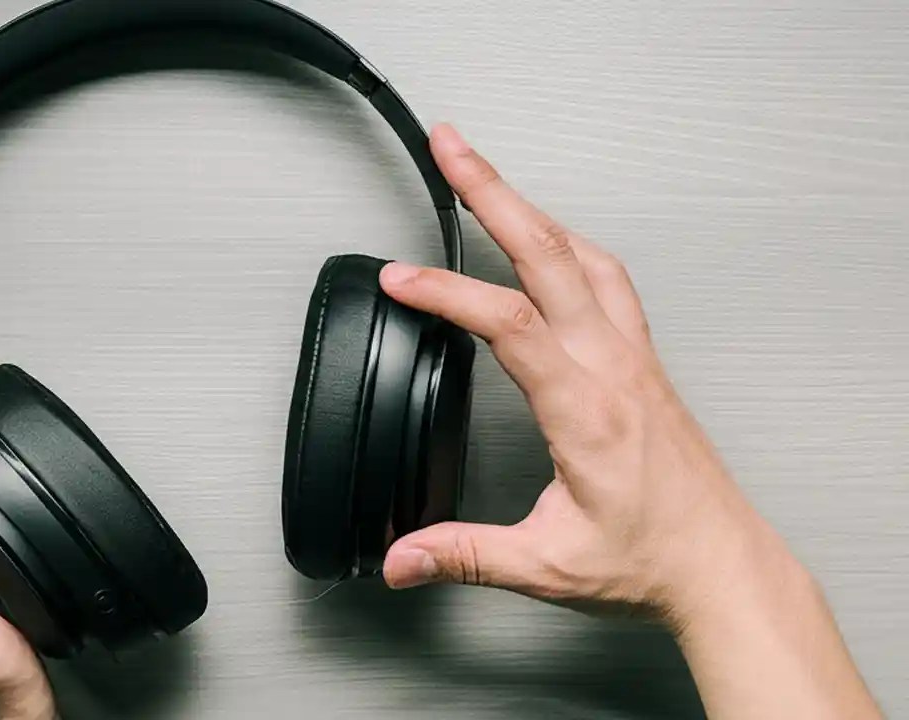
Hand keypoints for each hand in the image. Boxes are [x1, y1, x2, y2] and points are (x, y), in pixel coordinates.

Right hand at [378, 125, 879, 718]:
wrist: (721, 564)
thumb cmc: (648, 560)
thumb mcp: (545, 565)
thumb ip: (463, 554)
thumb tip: (399, 558)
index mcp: (586, 411)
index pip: (509, 325)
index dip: (448, 292)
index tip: (399, 278)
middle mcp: (614, 369)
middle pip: (550, 255)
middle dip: (493, 194)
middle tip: (451, 149)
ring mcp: (634, 359)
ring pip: (583, 256)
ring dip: (533, 209)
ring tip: (489, 178)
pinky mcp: (643, 363)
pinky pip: (608, 279)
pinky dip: (570, 243)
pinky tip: (552, 240)